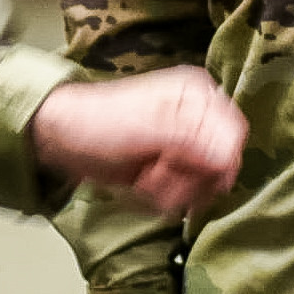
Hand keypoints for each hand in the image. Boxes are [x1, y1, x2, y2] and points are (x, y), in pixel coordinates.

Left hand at [31, 67, 245, 214]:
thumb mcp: (147, 126)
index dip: (212, 161)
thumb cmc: (98, 123)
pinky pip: (187, 196)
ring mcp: (186, 146)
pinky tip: (141, 183)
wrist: (60, 141)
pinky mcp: (173, 169)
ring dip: (172, 191)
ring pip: (206, 186)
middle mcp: (199, 119)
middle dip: (186, 178)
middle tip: (153, 171)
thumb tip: (229, 158)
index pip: (233, 137)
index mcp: (199, 96)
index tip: (178, 165)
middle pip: (222, 166)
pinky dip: (163, 198)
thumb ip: (191, 139)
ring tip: (143, 177)